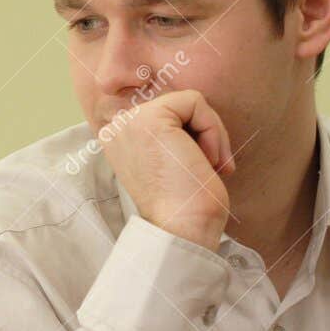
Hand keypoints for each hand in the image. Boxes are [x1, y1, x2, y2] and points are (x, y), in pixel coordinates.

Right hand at [98, 89, 234, 250]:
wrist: (183, 229)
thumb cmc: (185, 203)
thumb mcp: (169, 161)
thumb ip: (168, 135)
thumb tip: (192, 108)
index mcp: (117, 140)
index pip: (167, 115)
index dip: (191, 137)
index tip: (198, 168)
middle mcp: (116, 128)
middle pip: (178, 106)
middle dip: (204, 134)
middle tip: (209, 167)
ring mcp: (129, 122)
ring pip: (189, 102)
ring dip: (211, 134)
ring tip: (210, 165)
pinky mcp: (151, 118)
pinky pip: (195, 101)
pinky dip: (213, 130)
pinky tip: (207, 160)